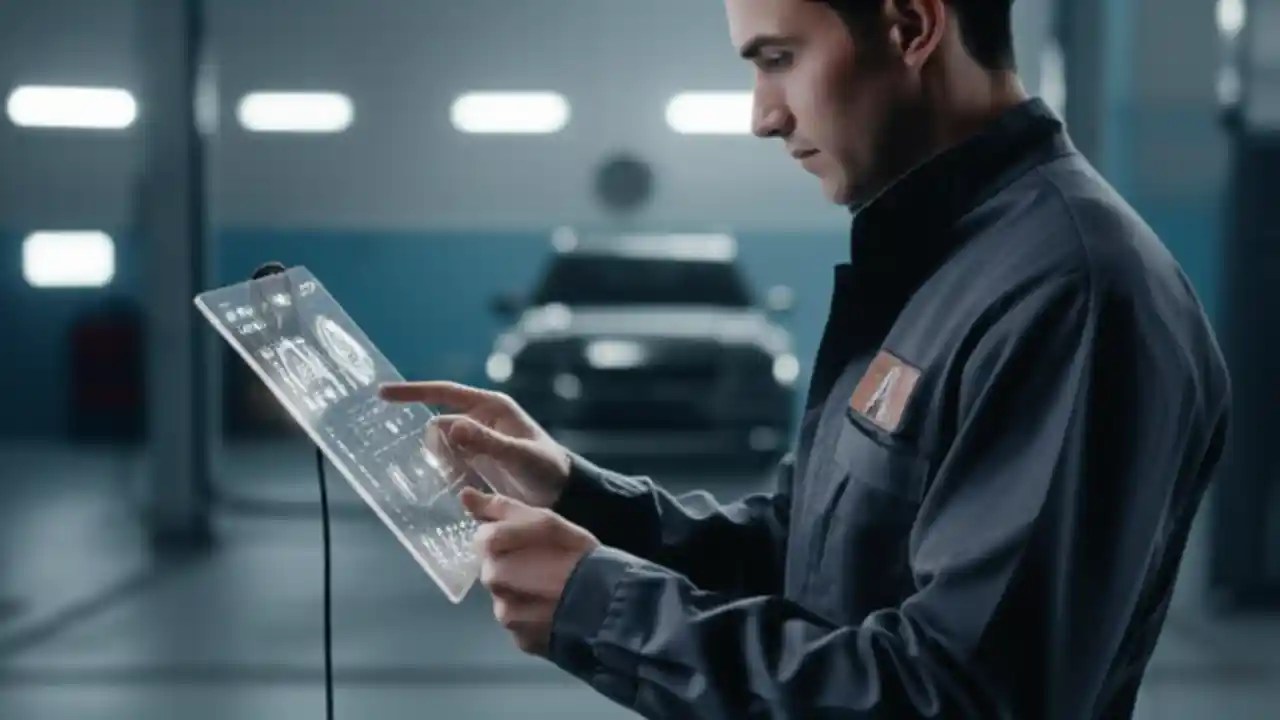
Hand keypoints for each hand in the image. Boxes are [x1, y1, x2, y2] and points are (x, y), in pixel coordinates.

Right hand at [378, 381, 570, 507]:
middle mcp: (480, 420)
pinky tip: (468, 491)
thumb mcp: (519, 456)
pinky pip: (449, 466)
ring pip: (441, 450)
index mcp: (491, 407)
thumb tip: (451, 426)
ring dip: (446, 467)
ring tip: (469, 485)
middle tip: (460, 475)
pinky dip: (452, 478)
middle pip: (438, 428)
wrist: (563, 494)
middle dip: (440, 451)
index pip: (444, 393)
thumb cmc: (547, 469)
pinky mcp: (474, 463)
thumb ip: (487, 442)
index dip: (413, 392)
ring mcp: (476, 442)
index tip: (382, 394)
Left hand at [460, 487, 599, 656]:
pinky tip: (553, 612)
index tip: (528, 543)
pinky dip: (532, 618)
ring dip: (520, 593)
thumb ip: (502, 508)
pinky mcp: (520, 642)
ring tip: (551, 591)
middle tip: (543, 566)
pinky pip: (519, 625)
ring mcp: (507, 616)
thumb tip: (464, 495)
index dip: (506, 538)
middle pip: (491, 570)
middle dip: (511, 566)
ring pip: (504, 599)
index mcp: (497, 549)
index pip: (483, 539)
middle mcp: (495, 583)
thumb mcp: (546, 521)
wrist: (611, 605)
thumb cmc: (579, 555)